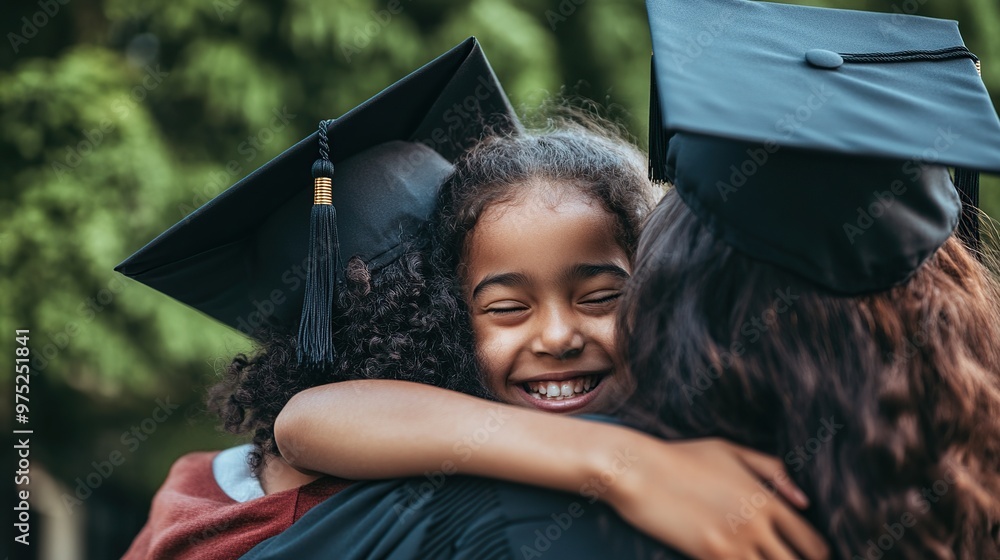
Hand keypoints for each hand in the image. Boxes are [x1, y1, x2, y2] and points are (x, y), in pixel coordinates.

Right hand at [603, 435, 829, 559]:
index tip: (812, 559)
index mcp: (766, 500)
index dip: (819, 556)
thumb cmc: (681, 456)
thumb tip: (804, 500)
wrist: (638, 470)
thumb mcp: (729, 450)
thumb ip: (771, 470)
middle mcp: (757, 525)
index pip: (812, 543)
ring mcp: (733, 544)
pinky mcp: (708, 556)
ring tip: (761, 559)